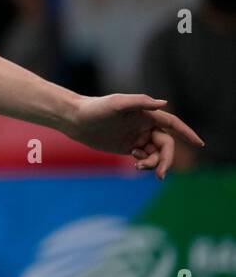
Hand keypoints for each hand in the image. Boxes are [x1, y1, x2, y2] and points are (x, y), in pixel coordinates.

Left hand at [64, 94, 203, 178]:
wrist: (76, 120)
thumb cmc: (96, 108)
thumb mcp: (117, 103)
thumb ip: (140, 102)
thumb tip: (164, 104)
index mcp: (146, 114)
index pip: (173, 124)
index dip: (187, 133)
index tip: (200, 144)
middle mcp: (144, 125)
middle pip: (166, 144)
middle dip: (165, 159)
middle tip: (159, 174)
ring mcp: (136, 137)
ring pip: (155, 153)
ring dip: (153, 162)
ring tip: (139, 166)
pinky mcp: (127, 147)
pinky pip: (144, 158)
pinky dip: (144, 163)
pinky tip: (136, 163)